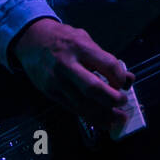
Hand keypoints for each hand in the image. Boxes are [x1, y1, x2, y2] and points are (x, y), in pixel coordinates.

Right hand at [12, 19, 135, 133]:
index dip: (120, 76)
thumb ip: (105, 58)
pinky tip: (102, 121)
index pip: (107, 64)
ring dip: (103, 114)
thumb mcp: (85, 39)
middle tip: (123, 102)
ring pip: (82, 104)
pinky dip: (89, 117)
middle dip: (112, 99)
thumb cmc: (63, 38)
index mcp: (79, 47)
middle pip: (93, 88)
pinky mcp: (49, 92)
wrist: (31, 39)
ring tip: (118, 119)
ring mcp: (56, 81)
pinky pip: (72, 108)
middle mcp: (67, 65)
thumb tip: (128, 79)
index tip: (124, 83)